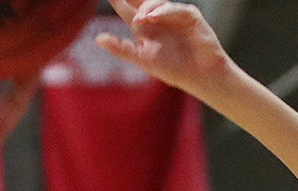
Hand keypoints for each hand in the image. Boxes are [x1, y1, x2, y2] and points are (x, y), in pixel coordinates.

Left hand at [97, 2, 230, 97]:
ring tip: (139, 19)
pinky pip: (174, 8)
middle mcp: (156, 17)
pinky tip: (153, 18)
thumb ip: (121, 48)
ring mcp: (173, 15)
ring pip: (155, 2)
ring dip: (146, 8)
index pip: (125, 7)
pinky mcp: (189, 15)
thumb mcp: (142, 59)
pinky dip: (163, 11)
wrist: (200, 75)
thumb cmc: (173, 69)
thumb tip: (97, 39)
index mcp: (143, 27)